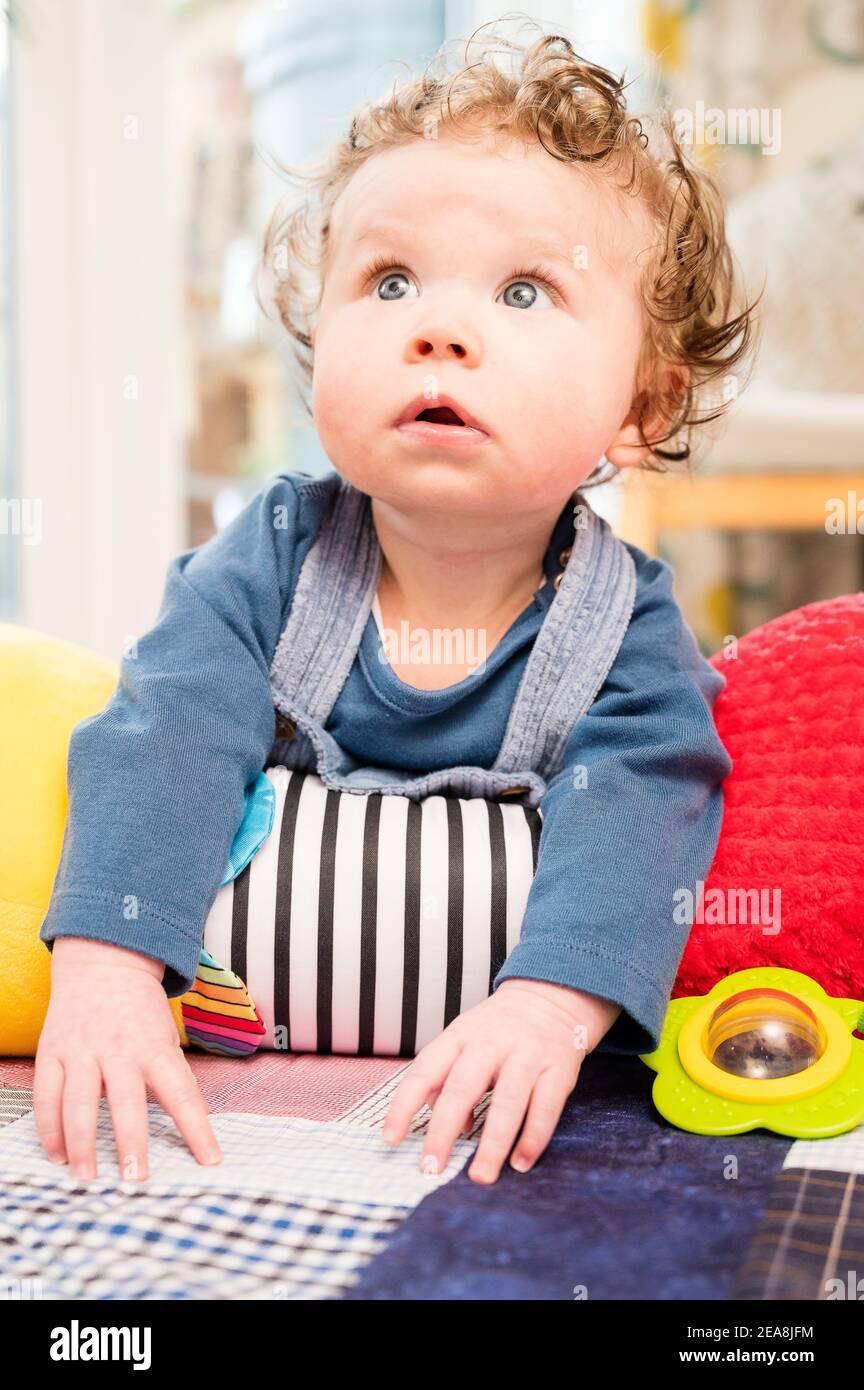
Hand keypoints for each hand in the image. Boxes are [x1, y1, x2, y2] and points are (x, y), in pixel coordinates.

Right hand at [34, 936, 221, 1180]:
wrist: (103, 963)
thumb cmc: (141, 1012)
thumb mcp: (166, 1039)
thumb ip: (175, 1078)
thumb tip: (196, 1122)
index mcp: (155, 1049)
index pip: (182, 1094)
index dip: (198, 1129)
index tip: (211, 1161)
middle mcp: (118, 1051)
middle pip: (125, 1103)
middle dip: (131, 1143)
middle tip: (136, 1180)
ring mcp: (82, 1051)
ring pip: (78, 1103)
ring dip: (81, 1144)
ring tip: (87, 1177)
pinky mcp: (52, 1052)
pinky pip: (46, 1095)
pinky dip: (49, 1128)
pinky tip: (57, 1155)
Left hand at [381, 978, 621, 1183]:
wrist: (550, 996)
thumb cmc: (498, 1029)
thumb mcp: (464, 1041)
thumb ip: (449, 1079)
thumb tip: (452, 1128)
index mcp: (460, 1036)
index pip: (425, 1071)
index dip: (404, 1106)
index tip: (391, 1139)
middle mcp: (491, 1044)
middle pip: (462, 1089)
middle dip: (443, 1133)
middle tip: (431, 1169)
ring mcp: (527, 1055)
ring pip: (507, 1103)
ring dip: (492, 1145)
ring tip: (479, 1176)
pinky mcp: (558, 1069)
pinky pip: (545, 1108)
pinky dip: (532, 1139)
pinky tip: (520, 1163)